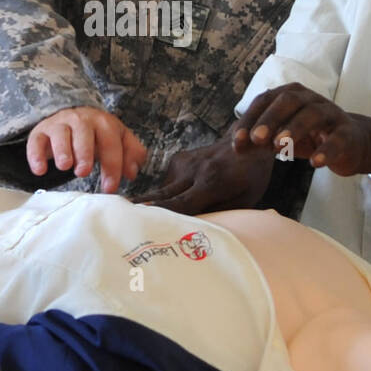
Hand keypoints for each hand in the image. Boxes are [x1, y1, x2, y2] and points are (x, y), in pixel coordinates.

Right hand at [26, 106, 146, 192]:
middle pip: (84, 133)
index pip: (111, 142)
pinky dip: (36, 155)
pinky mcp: (41, 132)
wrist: (71, 118)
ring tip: (66, 167)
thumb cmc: (97, 135)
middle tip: (84, 172)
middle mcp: (82, 120)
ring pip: (60, 133)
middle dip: (85, 152)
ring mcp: (60, 124)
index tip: (110, 187)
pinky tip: (40, 169)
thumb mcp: (118, 139)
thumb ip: (131, 153)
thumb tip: (133, 171)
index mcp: (104, 123)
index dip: (112, 165)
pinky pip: (36, 141)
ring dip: (62, 150)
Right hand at [130, 138, 274, 214]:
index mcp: (212, 183)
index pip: (182, 203)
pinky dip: (164, 193)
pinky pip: (167, 181)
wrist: (251, 139)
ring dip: (153, 203)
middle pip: (163, 195)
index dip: (161, 213)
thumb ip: (220, 214)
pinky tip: (165, 201)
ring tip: (137, 218)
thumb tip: (196, 230)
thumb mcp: (244, 200)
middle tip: (119, 220)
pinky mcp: (179, 158)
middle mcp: (194, 170)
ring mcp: (185, 161)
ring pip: (163, 189)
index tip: (140, 220)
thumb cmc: (250, 177)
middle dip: (142, 208)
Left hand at [233, 83, 370, 174]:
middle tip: (256, 139)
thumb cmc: (310, 136)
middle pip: (288, 100)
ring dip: (294, 129)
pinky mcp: (347, 132)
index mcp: (290, 95)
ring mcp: (331, 113)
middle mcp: (310, 99)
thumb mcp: (282, 136)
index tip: (237, 141)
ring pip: (313, 115)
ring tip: (280, 146)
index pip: (265, 101)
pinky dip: (326, 150)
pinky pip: (337, 139)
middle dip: (270, 118)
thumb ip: (261, 139)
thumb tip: (238, 146)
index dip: (250, 119)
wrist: (351, 144)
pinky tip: (314, 162)